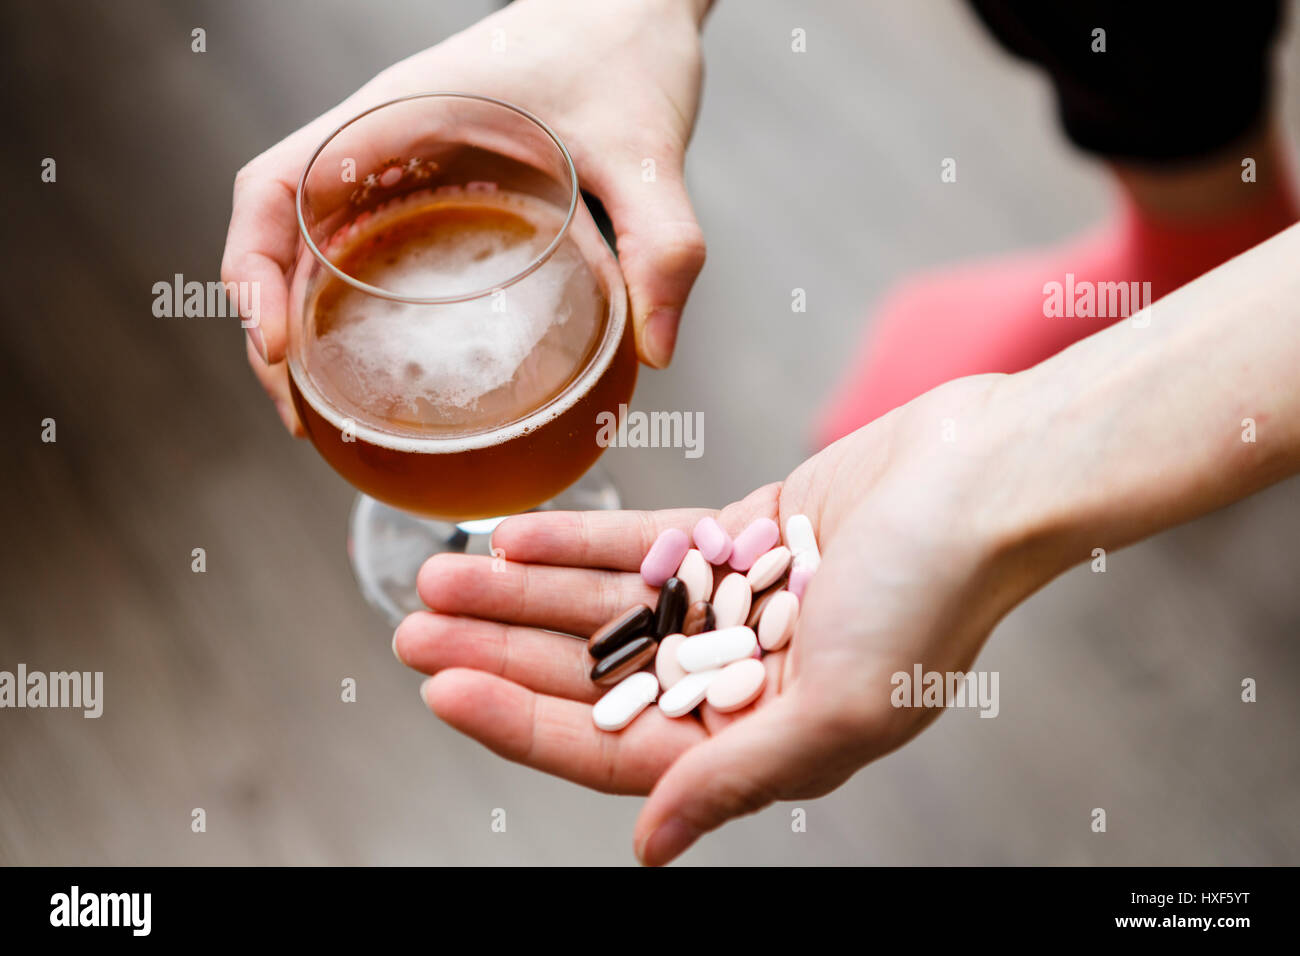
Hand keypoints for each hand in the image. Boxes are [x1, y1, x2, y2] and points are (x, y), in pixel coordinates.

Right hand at [222, 0, 709, 433]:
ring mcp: (408, 168)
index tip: (277, 346)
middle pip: (283, 237)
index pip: (277, 185)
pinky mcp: (441, 191)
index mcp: (402, 116)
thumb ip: (661, 244)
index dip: (254, 268)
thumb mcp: (647, 151)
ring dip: (312, 329)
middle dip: (274, 328)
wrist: (635, 8)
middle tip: (305, 416)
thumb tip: (655, 351)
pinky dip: (364, 311)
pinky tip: (399, 367)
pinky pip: (376, 251)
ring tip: (333, 414)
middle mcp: (388, 144)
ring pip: (321, 250)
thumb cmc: (625, 50)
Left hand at [394, 375, 1050, 863]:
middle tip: (411, 625)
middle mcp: (742, 680)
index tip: (441, 687)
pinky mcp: (743, 537)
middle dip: (503, 651)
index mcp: (763, 740)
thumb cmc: (933, 599)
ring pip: (606, 606)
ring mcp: (737, 605)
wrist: (987, 481)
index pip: (617, 747)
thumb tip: (651, 848)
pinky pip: (645, 546)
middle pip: (594, 673)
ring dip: (525, 593)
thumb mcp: (837, 711)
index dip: (522, 722)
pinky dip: (581, 543)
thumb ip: (736, 776)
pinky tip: (515, 538)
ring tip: (441, 574)